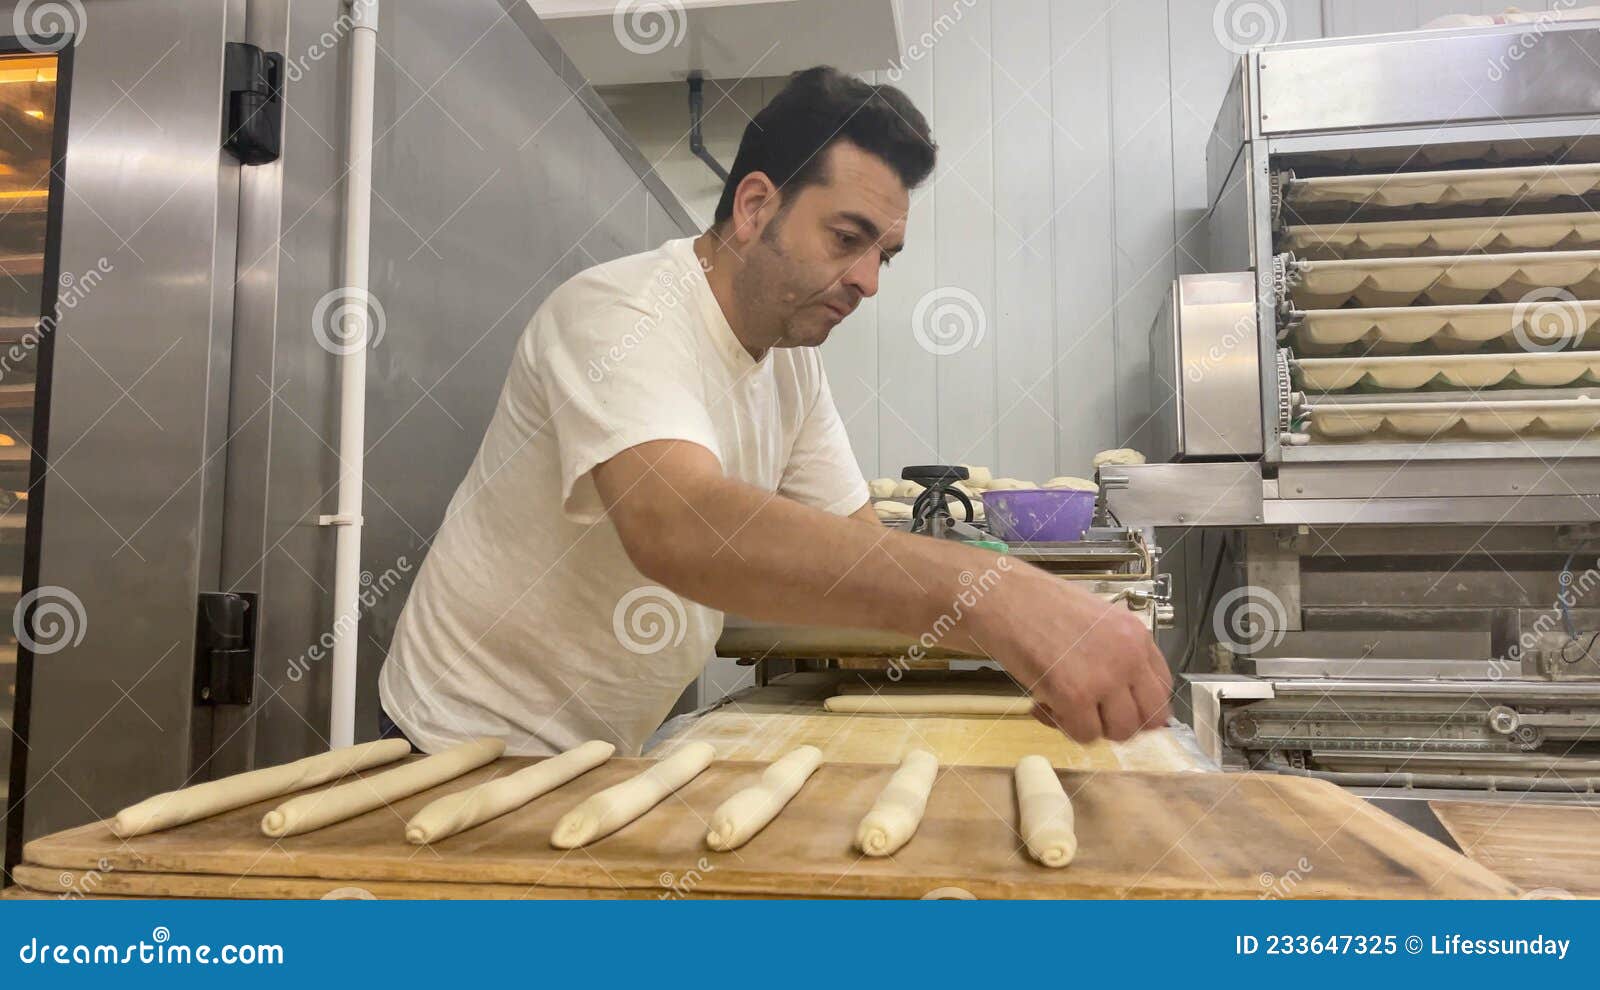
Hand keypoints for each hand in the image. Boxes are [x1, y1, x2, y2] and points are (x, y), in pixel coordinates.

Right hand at [981, 570, 1171, 741]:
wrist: (1002, 598)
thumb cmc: (1037, 604)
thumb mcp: (1095, 620)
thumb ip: (1115, 652)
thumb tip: (1120, 694)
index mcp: (1136, 635)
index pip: (1161, 690)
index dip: (1138, 706)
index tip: (1115, 708)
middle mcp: (1129, 656)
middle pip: (1149, 718)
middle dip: (1119, 723)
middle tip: (1089, 713)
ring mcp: (1105, 677)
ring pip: (1119, 732)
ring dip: (1091, 727)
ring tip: (1062, 706)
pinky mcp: (1075, 696)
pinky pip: (1083, 734)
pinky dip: (1062, 727)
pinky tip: (1040, 704)